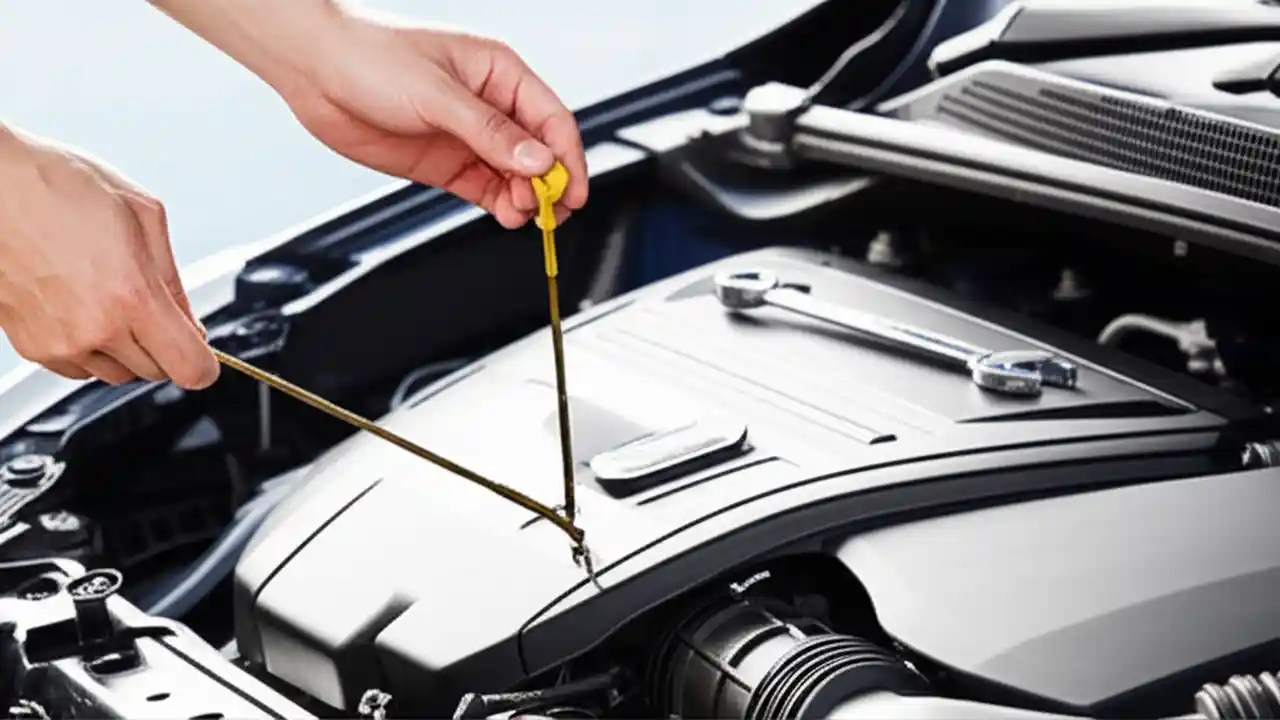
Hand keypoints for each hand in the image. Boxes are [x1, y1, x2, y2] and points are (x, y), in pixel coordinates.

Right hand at [0, 125, 217, 388]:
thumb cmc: (58, 185)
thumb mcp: (143, 214)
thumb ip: (174, 279)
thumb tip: (192, 322)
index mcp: (132, 297)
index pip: (189, 368)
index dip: (204, 364)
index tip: (203, 354)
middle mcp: (95, 328)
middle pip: (156, 372)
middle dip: (163, 344)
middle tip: (148, 304)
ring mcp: (59, 342)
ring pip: (117, 372)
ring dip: (125, 347)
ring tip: (107, 297)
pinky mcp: (31, 346)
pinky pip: (79, 367)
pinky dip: (89, 347)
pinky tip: (80, 305)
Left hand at [150, 1, 587, 229]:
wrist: (314, 68)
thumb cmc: (371, 56)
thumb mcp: (436, 93)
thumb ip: (489, 132)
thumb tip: (538, 160)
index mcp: (499, 74)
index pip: (552, 120)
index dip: (568, 158)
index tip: (571, 191)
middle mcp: (490, 106)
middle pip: (540, 153)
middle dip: (549, 184)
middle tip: (548, 212)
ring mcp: (468, 137)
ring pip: (516, 176)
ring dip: (525, 199)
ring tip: (520, 215)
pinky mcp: (447, 164)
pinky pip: (487, 189)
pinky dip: (501, 205)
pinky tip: (506, 215)